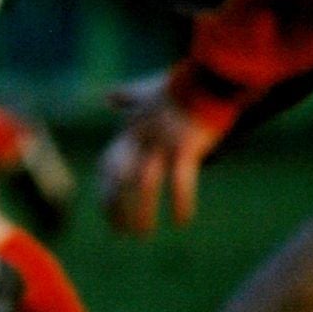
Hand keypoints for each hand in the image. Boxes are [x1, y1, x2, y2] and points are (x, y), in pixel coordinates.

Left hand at [97, 72, 224, 235]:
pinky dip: (180, 203)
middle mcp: (141, 137)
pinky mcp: (185, 147)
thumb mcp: (145, 92)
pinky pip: (179, 182)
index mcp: (131, 129)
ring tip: (142, 234)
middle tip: (120, 232)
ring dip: (141, 213)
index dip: (104, 190)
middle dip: (115, 207)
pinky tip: (181, 221)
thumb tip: (106, 95)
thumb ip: (126, 97)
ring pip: (143, 185)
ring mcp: (162, 143)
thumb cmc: (180, 87)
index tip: (105, 212)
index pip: (108, 165)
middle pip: (119, 179)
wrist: (207, 77)